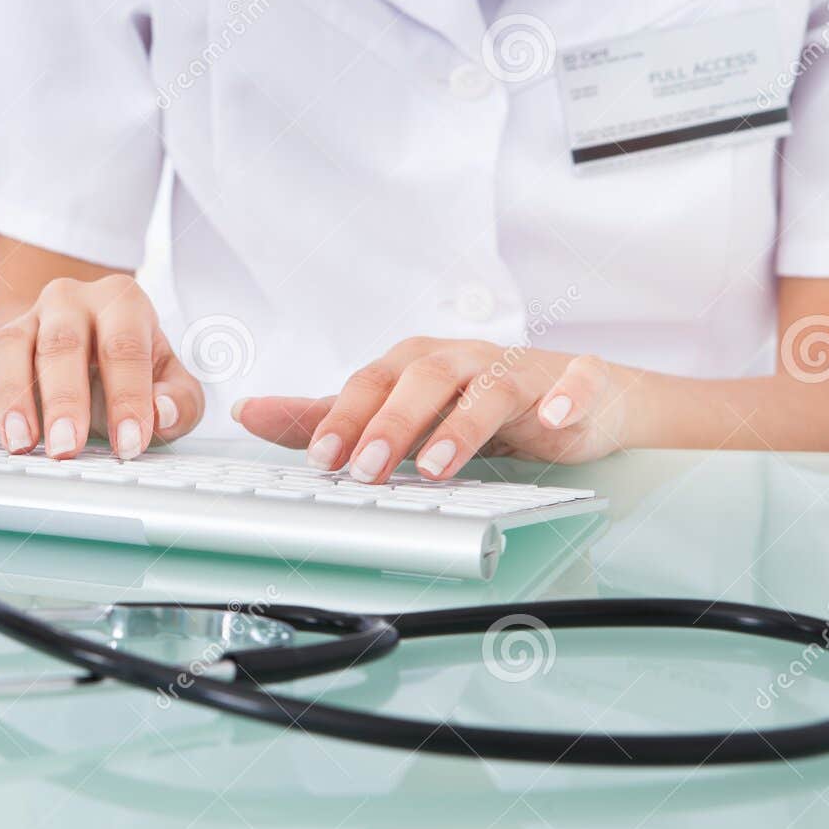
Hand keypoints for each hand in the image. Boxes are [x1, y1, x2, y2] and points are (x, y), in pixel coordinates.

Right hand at [0, 276, 204, 458]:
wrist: (80, 338)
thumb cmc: (129, 368)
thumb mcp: (169, 380)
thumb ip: (179, 400)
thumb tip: (161, 414)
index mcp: (121, 303)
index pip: (124, 347)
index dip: (128, 397)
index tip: (129, 444)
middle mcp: (68, 302)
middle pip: (61, 344)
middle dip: (64, 399)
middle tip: (67, 447)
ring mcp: (23, 320)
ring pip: (9, 346)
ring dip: (12, 396)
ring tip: (20, 443)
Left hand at [234, 337, 629, 480]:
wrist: (577, 398)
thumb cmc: (473, 402)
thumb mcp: (399, 414)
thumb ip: (329, 417)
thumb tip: (251, 412)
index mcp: (416, 363)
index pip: (370, 383)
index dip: (342, 416)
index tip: (318, 458)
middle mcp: (463, 359)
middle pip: (422, 379)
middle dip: (390, 424)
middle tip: (364, 469)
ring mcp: (520, 370)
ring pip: (489, 386)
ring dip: (460, 425)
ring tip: (435, 468)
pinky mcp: (575, 383)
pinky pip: (576, 382)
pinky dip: (566, 397)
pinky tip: (552, 419)